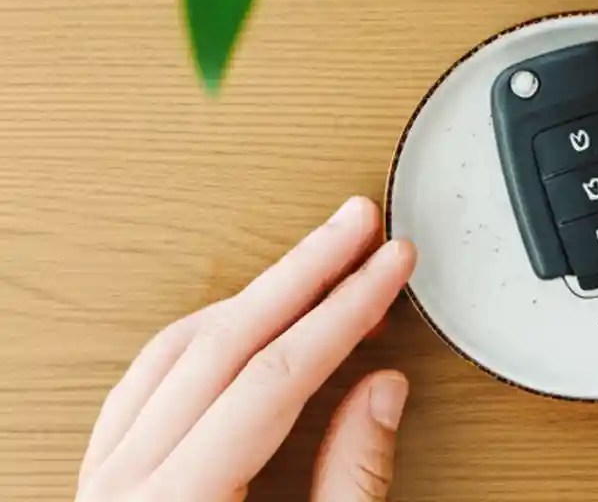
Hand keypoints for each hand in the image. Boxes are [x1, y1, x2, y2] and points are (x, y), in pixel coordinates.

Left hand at [76, 197, 416, 501]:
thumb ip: (350, 479)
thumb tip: (382, 392)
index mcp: (177, 501)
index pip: (276, 375)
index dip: (345, 311)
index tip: (388, 267)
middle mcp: (128, 481)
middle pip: (228, 340)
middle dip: (307, 272)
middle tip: (356, 224)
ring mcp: (108, 475)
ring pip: (183, 347)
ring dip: (261, 295)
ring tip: (321, 262)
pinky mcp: (110, 474)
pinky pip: (151, 375)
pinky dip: (210, 331)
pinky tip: (251, 312)